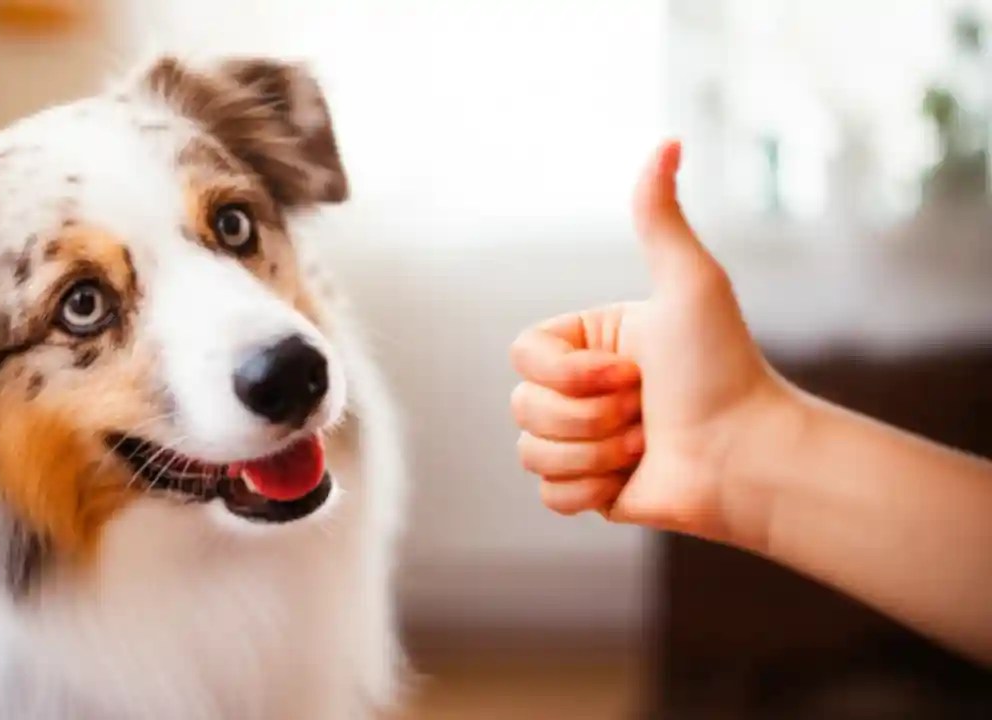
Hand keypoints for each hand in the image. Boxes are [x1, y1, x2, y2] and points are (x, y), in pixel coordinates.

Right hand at [509, 141, 798, 545]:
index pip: (522, 356)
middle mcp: (579, 390)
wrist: (748, 458)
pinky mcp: (587, 489)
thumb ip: (660, 217)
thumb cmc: (723, 369)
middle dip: (587, 419)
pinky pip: (548, 495)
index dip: (565, 375)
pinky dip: (590, 490)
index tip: (627, 373)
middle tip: (645, 412)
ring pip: (530, 453)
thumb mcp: (689, 284)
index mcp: (588, 343)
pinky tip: (633, 480)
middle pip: (521, 408)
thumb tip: (668, 140)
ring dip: (595, 455)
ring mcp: (580, 441)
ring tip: (646, 446)